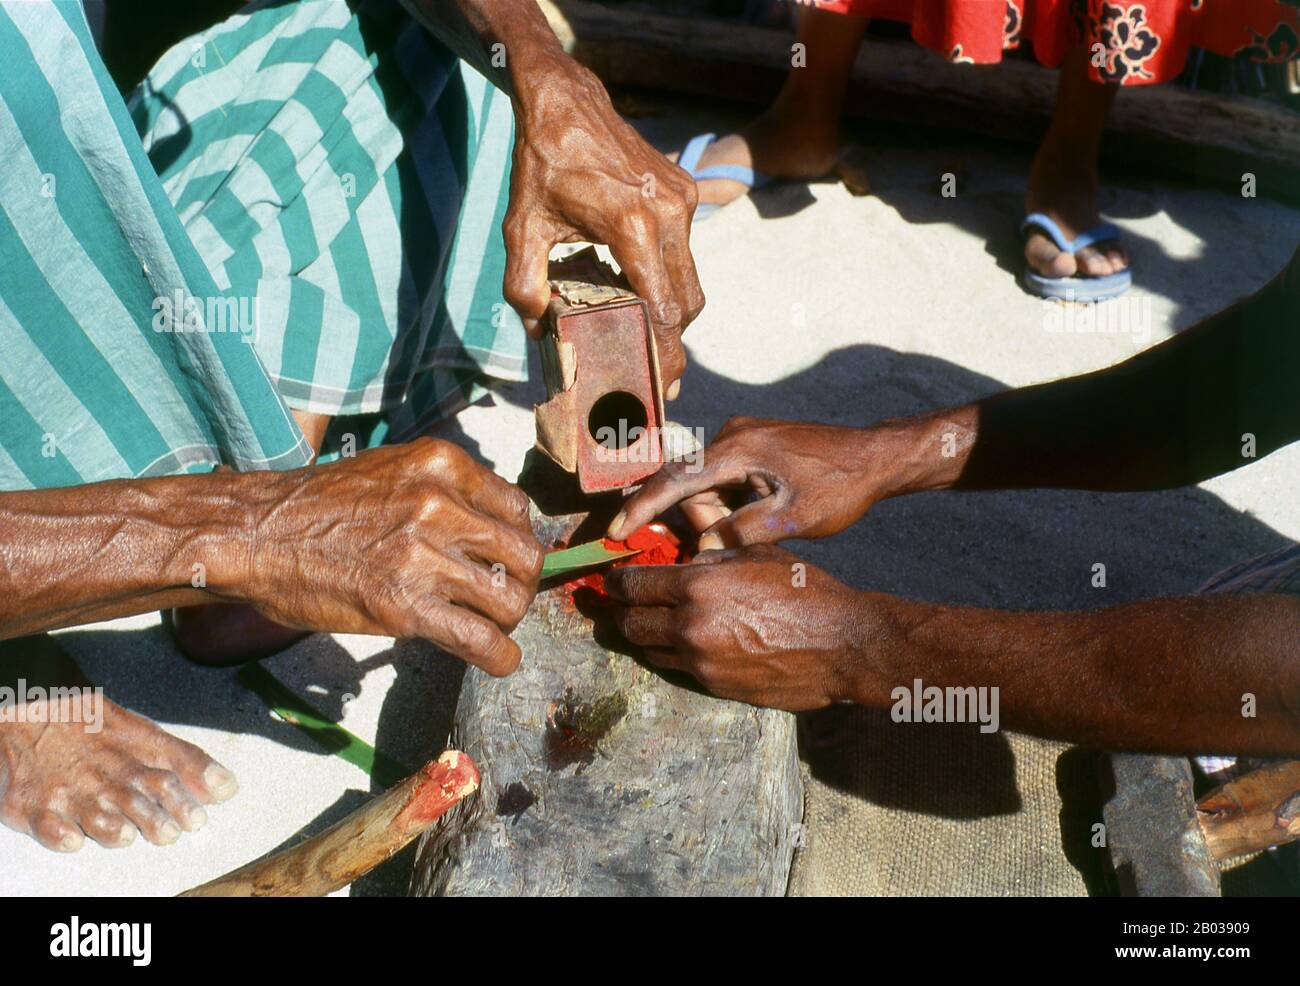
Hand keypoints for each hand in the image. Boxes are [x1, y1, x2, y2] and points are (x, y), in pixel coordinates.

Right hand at [238, 439, 542, 674]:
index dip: (516, 540)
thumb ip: (442, 491)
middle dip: (522, 583)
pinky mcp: (406, 607)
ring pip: (511, 600)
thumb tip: (486, 525)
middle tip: (503, 599)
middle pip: (525, 555)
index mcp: (441, 465)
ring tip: (492, 628)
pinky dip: (501, 657)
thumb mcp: (389, 470)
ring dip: (509, 621)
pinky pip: (480, 640)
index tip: (502, 560)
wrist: (254, 535)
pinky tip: (498, 660)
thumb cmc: (315, 506)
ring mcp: (424, 557)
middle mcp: (441, 505)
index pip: (518, 508)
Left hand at [502, 57, 704, 396]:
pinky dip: (668, 276)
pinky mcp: (686, 192)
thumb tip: (540, 334)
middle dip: (673, 343)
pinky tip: (639, 286)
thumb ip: (525, 287)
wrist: (566, 103)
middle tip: (653, 376)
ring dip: (671, 310)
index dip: (666, 356)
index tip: (661, 388)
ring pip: (692, 280)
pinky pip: (686, 252)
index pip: (664, 311)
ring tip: (643, 333)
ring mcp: (684, 201)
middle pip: (688, 304)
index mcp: (633, 227)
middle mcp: (670, 214)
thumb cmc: (542, 166)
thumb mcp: (521, 229)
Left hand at [604, 545, 873, 710]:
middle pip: (629, 622)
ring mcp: (700, 661)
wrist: (842, 644)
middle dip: (623, 610)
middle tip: (625, 602)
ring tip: (654, 621)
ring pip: (649, 649)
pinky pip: (678, 667)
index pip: (632, 585)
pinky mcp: (713, 686)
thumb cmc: (803, 590)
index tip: (614, 579)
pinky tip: (689, 641)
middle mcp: (690, 625)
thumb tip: (682, 534)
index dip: (617, 581)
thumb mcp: (757, 552)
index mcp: (698, 585)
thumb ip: (712, 543)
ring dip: (646, 634)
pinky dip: (675, 653)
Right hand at [610, 416, 898, 545]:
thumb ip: (742, 533)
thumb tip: (702, 550)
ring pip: (704, 479)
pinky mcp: (753, 440)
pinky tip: (741, 520)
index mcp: (738, 449)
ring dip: (706, 510)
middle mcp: (733, 434)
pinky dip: (721, 499)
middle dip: (676, 513)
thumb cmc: (840, 487)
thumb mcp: (792, 519)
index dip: (641, 508)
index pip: (674, 480)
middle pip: (685, 479)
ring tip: (732, 533)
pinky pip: (721, 473)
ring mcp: (743, 434)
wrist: (876, 456)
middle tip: (682, 541)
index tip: (616, 533)